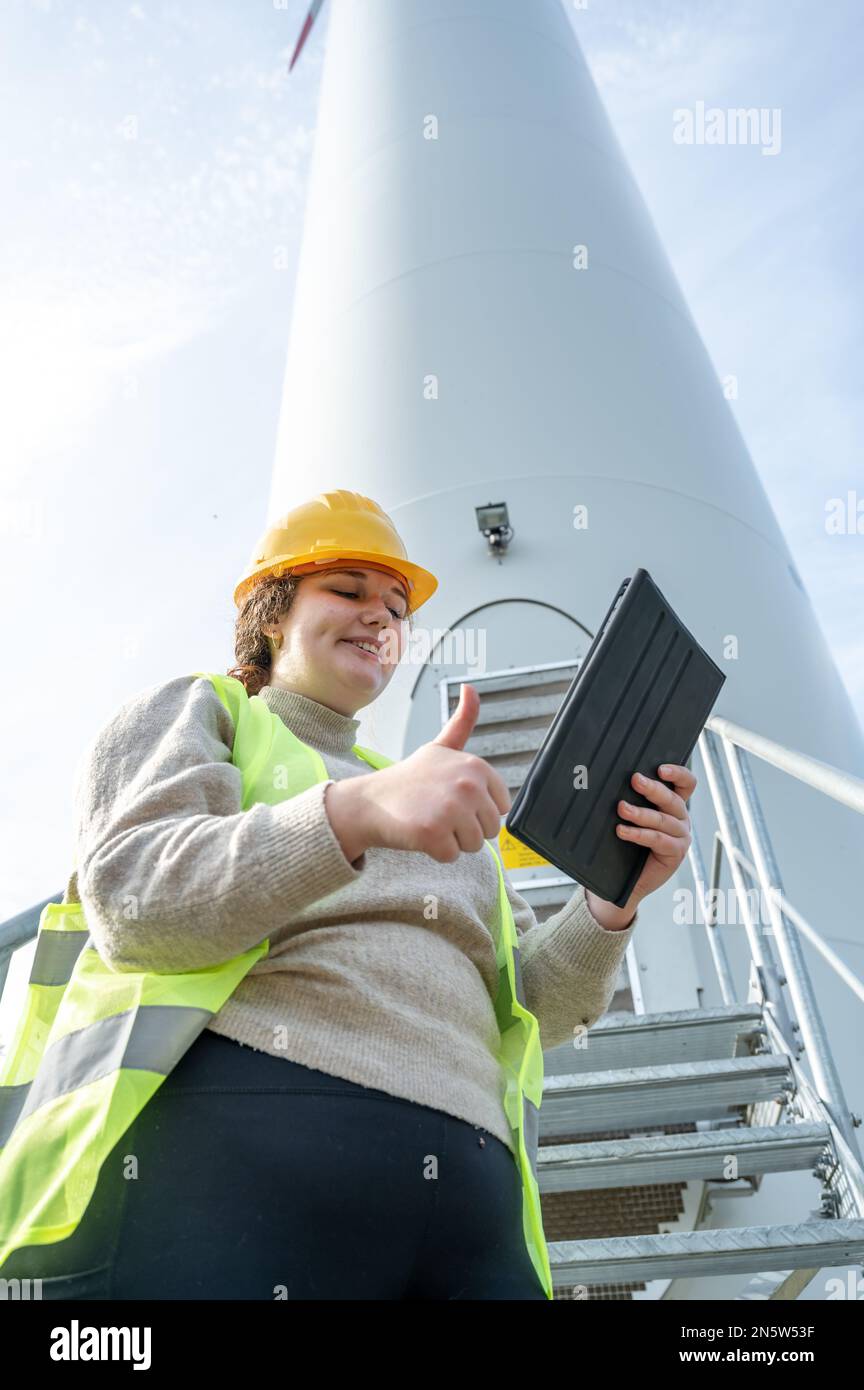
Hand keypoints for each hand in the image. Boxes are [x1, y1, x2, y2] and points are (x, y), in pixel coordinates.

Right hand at [325, 684, 510, 863]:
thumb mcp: (440, 747)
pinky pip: (452, 857)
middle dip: (465, 828)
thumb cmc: (410, 779)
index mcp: (476, 766)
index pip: (500, 808)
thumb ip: (462, 721)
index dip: (476, 810)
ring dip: (452, 841)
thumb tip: (470, 686)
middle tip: (437, 812)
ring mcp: (451, 809)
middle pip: (489, 830)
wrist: (370, 802)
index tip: (450, 798)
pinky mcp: (433, 833)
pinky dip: (435, 852)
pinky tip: (419, 833)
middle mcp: (467, 785)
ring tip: (429, 821)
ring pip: (474, 846)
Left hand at [615, 763, 695, 905]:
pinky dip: (639, 834)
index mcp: (674, 805)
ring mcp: (681, 836)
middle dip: (653, 788)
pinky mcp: (676, 853)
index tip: (661, 768)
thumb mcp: (630, 817)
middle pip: (672, 799)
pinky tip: (622, 831)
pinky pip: (657, 839)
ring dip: (640, 813)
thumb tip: (607, 778)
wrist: (625, 880)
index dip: (678, 773)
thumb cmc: (626, 844)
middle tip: (635, 780)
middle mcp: (681, 818)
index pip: (686, 784)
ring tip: (622, 809)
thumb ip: (629, 798)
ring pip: (662, 819)